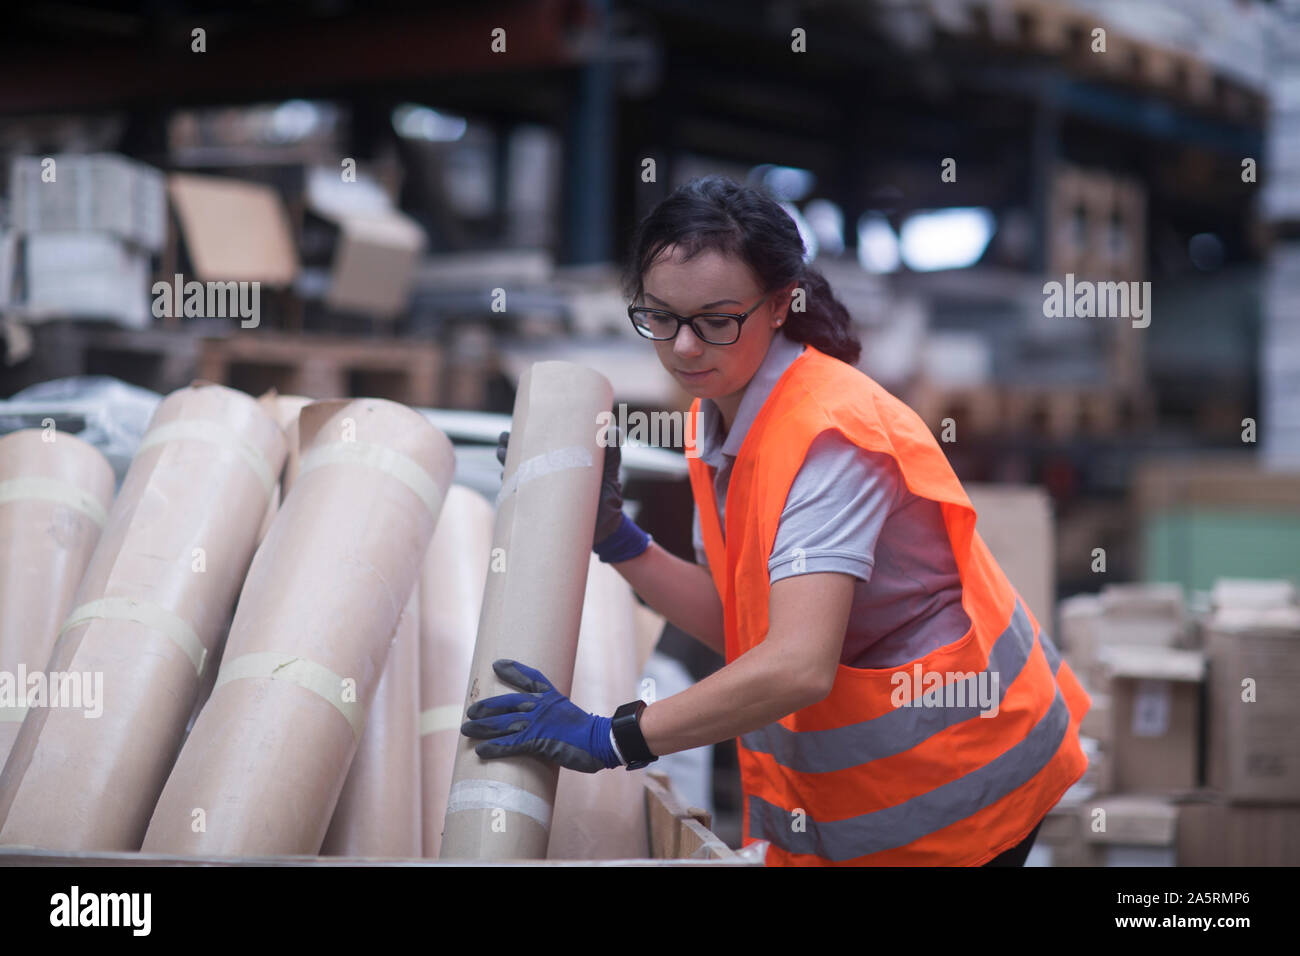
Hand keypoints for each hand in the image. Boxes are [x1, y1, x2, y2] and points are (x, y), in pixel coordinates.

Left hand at [459, 659, 620, 772]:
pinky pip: (511, 743)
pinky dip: (494, 747)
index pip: (530, 678)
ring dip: (483, 727)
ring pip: (504, 723)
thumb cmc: (590, 734)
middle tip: (471, 710)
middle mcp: (542, 706)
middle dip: (487, 706)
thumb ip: (556, 717)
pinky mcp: (538, 740)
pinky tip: (481, 751)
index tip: (497, 664)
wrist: (602, 741)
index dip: (513, 670)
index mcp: (552, 698)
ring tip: (466, 729)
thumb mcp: (571, 717)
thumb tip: (547, 725)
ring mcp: (539, 722)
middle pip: (508, 703)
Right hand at [496, 425, 624, 546]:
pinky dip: (513, 493)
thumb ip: (611, 451)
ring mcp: (542, 495)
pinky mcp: (542, 512)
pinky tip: (508, 485)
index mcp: (559, 462)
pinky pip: (522, 502)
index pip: (537, 445)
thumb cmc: (607, 495)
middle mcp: (546, 477)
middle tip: (503, 440)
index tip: (515, 427)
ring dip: (507, 468)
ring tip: (502, 457)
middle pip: (521, 459)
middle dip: (508, 449)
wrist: (609, 528)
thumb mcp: (610, 470)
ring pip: (517, 478)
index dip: (523, 435)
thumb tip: (612, 430)